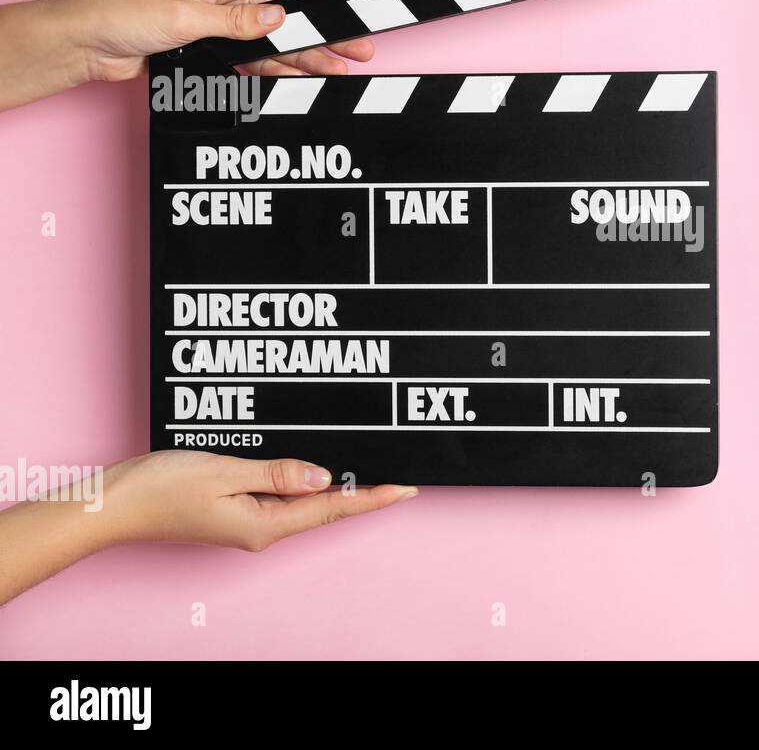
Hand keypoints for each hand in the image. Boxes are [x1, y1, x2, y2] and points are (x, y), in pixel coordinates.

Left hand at [0, 0, 378, 110]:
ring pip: (281, 39)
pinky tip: (307, 76)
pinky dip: (282, 68)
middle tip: (361, 44)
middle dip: (328, 28)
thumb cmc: (121, 13)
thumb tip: (280, 20)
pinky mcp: (216, 47)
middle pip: (292, 10)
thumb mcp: (184, 16)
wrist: (86, 44)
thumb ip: (236, 21)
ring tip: (342, 68)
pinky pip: (259, 58)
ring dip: (310, 55)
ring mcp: (225, 21)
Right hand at [0, 451, 416, 603]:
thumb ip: (277, 472)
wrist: (114, 505)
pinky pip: (279, 495)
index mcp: (263, 524)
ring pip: (303, 500)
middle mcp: (261, 529)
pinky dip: (303, 479)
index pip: (331, 507)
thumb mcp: (224, 472)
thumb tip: (323, 476)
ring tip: (369, 466)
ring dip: (334, 484)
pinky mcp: (234, 510)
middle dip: (362, 490)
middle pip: (323, 506)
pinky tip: (314, 466)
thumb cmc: (160, 488)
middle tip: (399, 473)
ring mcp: (247, 521)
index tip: (407, 488)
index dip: (373, 497)